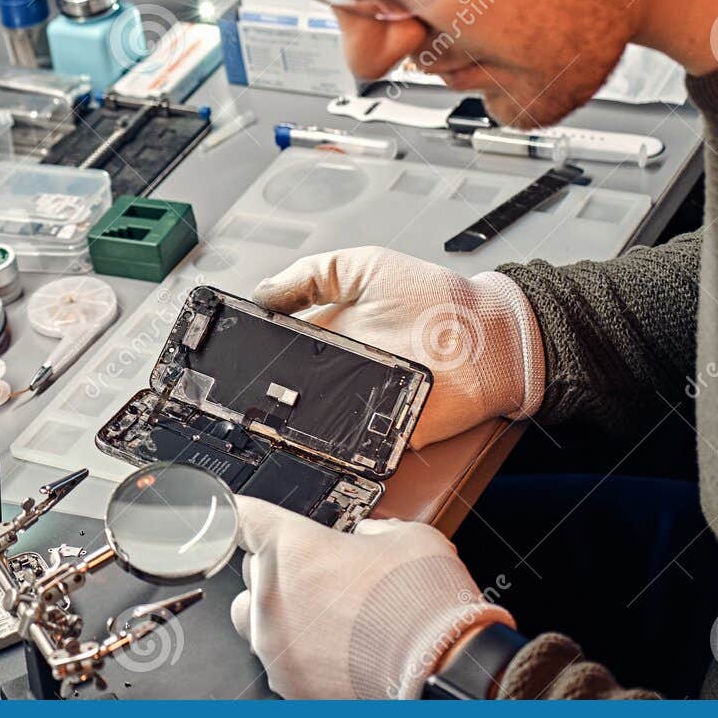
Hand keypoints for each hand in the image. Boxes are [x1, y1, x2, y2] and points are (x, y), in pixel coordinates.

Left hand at [229, 497, 512, 697]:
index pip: (242, 517)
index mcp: (290, 547)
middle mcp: (271, 596)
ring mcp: (276, 645)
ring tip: (329, 623)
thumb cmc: (424, 603)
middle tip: (325, 581)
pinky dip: (303, 657)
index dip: (244, 515)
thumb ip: (371, 530)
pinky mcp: (289, 685)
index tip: (241, 518)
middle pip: (252, 573)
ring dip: (282, 617)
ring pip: (257, 622)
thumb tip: (365, 539)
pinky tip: (340, 655)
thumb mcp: (406, 537)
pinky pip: (282, 662)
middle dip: (282, 573)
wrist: (444, 671)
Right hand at [253, 246, 544, 446]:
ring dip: (289, 418)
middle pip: (286, 389)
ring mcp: (358, 407)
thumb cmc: (434, 298)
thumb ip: (310, 275)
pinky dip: (328, 447)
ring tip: (264, 412)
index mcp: (330, 335)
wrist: (487, 336)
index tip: (231, 349)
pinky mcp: (381, 438)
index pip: (280, 349)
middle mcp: (339, 373)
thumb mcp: (362, 268)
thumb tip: (260, 292)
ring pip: (308, 422)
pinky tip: (308, 435)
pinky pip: (346, 449)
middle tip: (239, 386)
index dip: (256, 351)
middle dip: (263, 389)